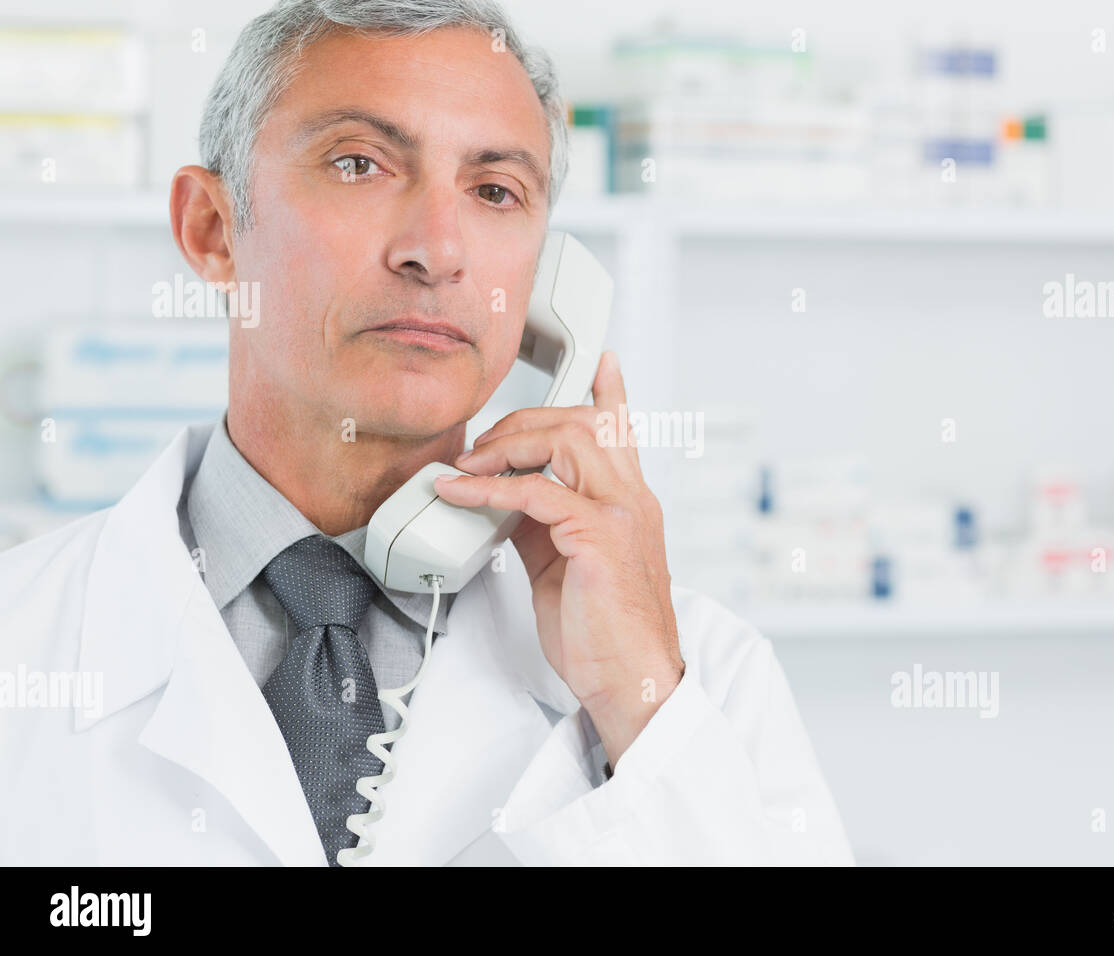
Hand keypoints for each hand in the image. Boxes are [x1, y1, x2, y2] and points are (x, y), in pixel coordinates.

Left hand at [433, 350, 683, 768]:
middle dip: (523, 422)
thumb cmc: (604, 636)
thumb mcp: (566, 566)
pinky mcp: (599, 537)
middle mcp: (632, 499)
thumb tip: (506, 499)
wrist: (633, 683)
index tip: (601, 365)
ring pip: (566, 440)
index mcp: (631, 505)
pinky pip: (536, 492)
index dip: (610, 395)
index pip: (622, 434)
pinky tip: (461, 494)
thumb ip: (545, 524)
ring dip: (507, 445)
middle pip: (582, 423)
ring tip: (469, 467)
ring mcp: (620, 514)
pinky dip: (489, 489)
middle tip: (479, 448)